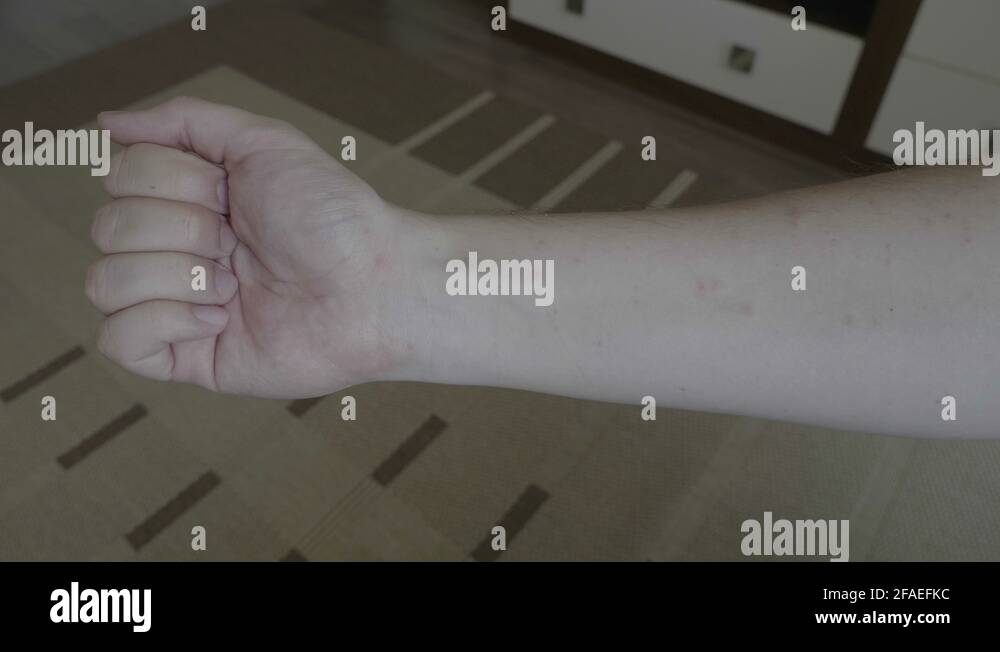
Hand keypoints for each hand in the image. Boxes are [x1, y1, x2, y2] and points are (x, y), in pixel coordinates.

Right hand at [87, 97, 420, 397]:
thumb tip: (105, 124)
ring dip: (176, 276)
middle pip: (108, 227)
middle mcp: (176, 249)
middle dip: (183, 228)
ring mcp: (177, 305)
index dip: (175, 181)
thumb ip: (184, 122)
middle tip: (239, 242)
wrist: (374, 287)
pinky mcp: (186, 356)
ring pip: (104, 282)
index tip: (232, 194)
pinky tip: (219, 319)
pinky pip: (117, 340)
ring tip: (233, 284)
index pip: (120, 176)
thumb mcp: (263, 143)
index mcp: (188, 200)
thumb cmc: (333, 215)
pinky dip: (164, 321)